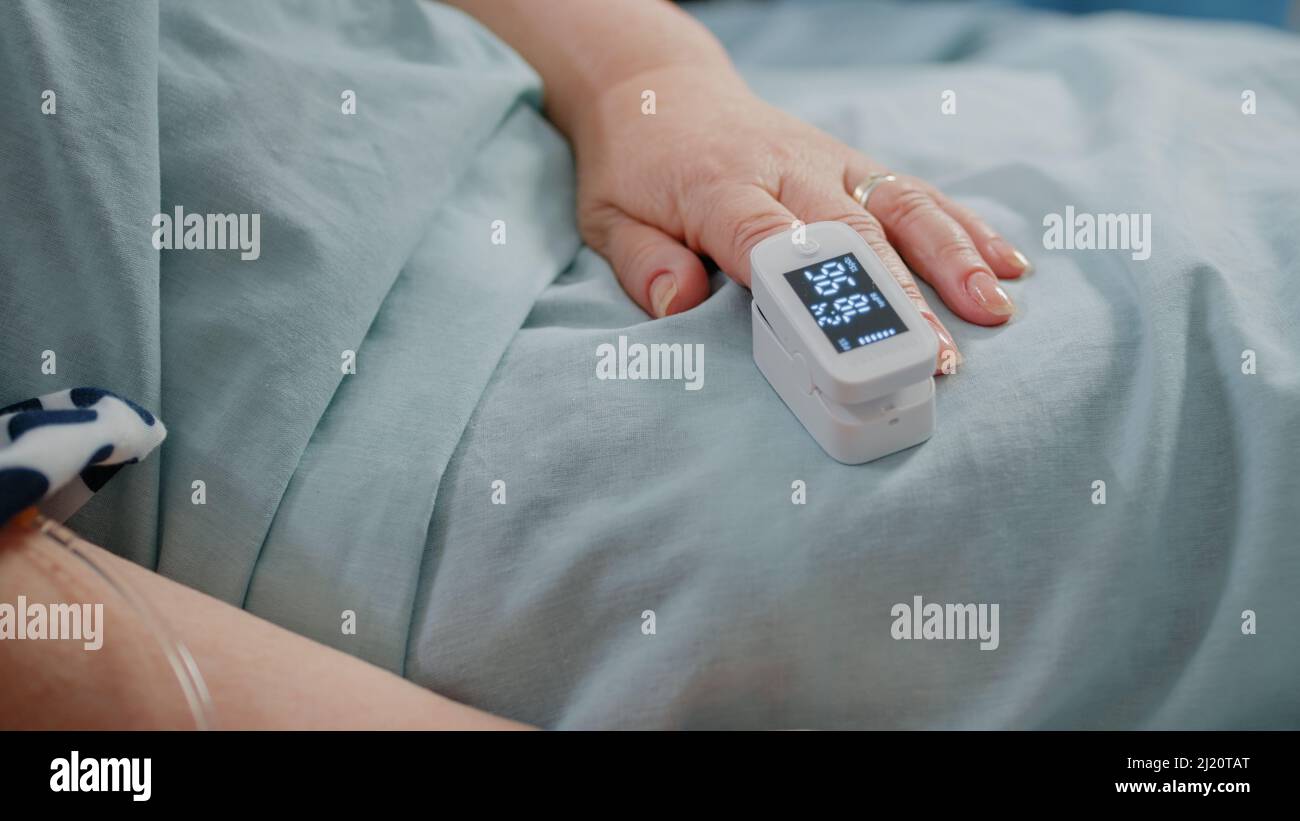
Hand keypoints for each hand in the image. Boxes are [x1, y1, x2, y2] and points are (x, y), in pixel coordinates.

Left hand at [572, 66, 1031, 370]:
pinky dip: (962, 225)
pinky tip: (1006, 262)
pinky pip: (915, 191)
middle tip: (941, 358)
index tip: (847, 350)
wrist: (660, 92)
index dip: (811, 295)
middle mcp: (783, 171)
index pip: (770, 242)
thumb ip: (644, 264)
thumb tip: (679, 304)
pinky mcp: (850, 163)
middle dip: (900, 299)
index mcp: (718, 189)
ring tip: (996, 309)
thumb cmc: (636, 166)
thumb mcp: (609, 219)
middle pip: (852, 234)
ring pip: (900, 206)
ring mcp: (826, 163)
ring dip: (952, 258)